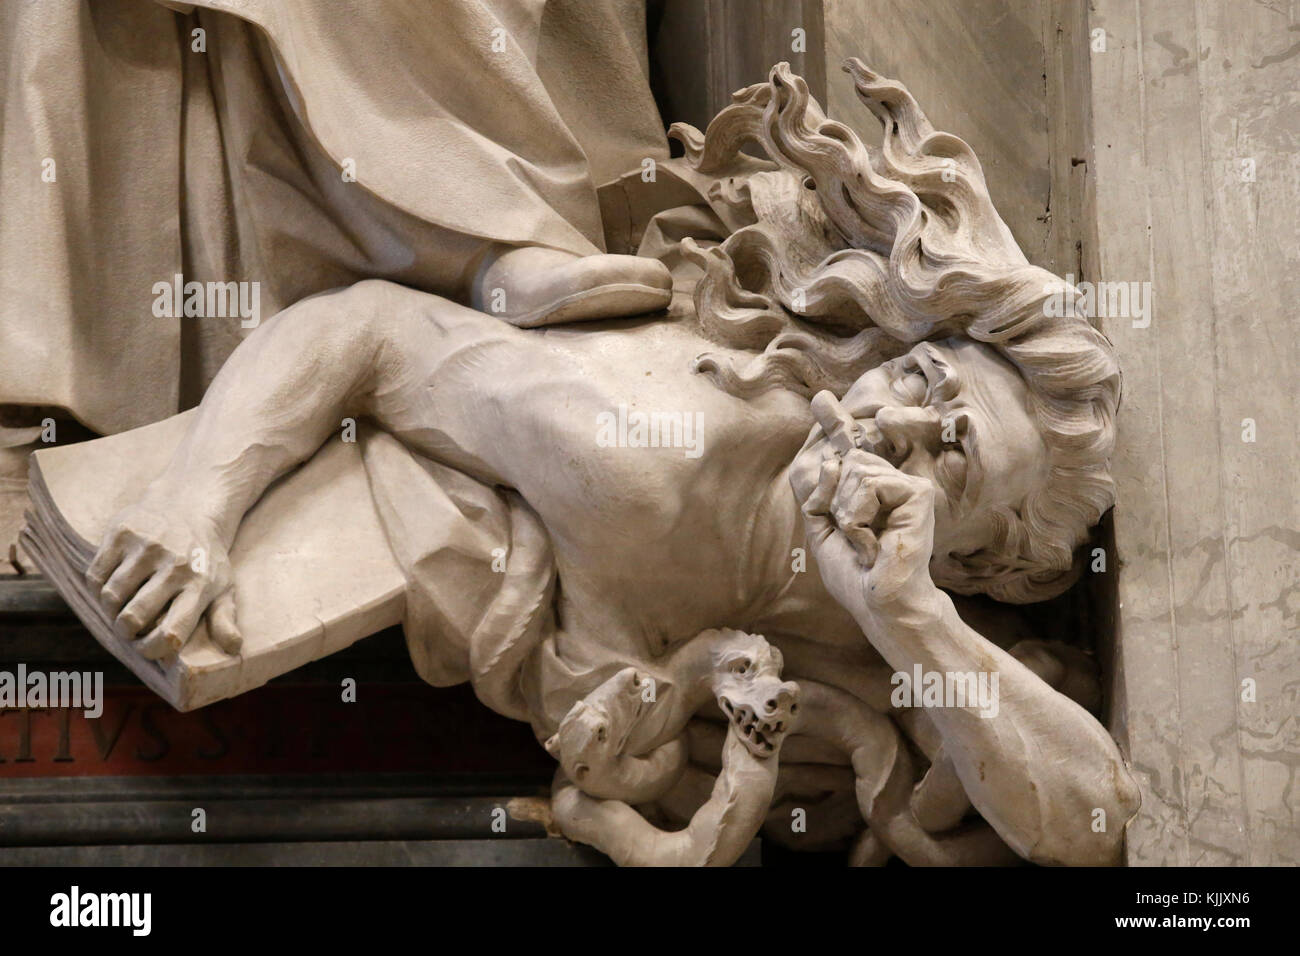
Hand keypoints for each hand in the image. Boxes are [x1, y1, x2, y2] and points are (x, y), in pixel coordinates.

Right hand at [86, 498, 241, 659]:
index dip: (152, 649)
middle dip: (126, 631)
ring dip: (110, 609)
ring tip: (120, 607)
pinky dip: (97, 587)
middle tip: (128, 629)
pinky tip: (111, 585)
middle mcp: (175, 565)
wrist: (190, 502)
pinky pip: (96, 575)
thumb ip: (224, 619)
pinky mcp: (123, 532)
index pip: (171, 632)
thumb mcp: (222, 584)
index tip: (145, 648)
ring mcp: (147, 547)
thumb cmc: (204, 555)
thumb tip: (233, 649)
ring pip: (110, 597)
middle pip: (133, 617)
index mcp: (201, 584)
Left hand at [791, 391, 938, 620]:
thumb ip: (817, 491)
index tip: (821, 399)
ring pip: (852, 470)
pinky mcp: (916, 493)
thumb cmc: (855, 572)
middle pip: (841, 460)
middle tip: (855, 538)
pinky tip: (873, 541)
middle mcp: (889, 480)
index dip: (834, 422)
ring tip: (865, 542)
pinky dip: (859, 516)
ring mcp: (905, 484)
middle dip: (833, 501)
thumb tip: (829, 457)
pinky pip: (868, 484)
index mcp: (869, 489)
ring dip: (846, 513)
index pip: (847, 449)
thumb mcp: (822, 526)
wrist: (880, 602)